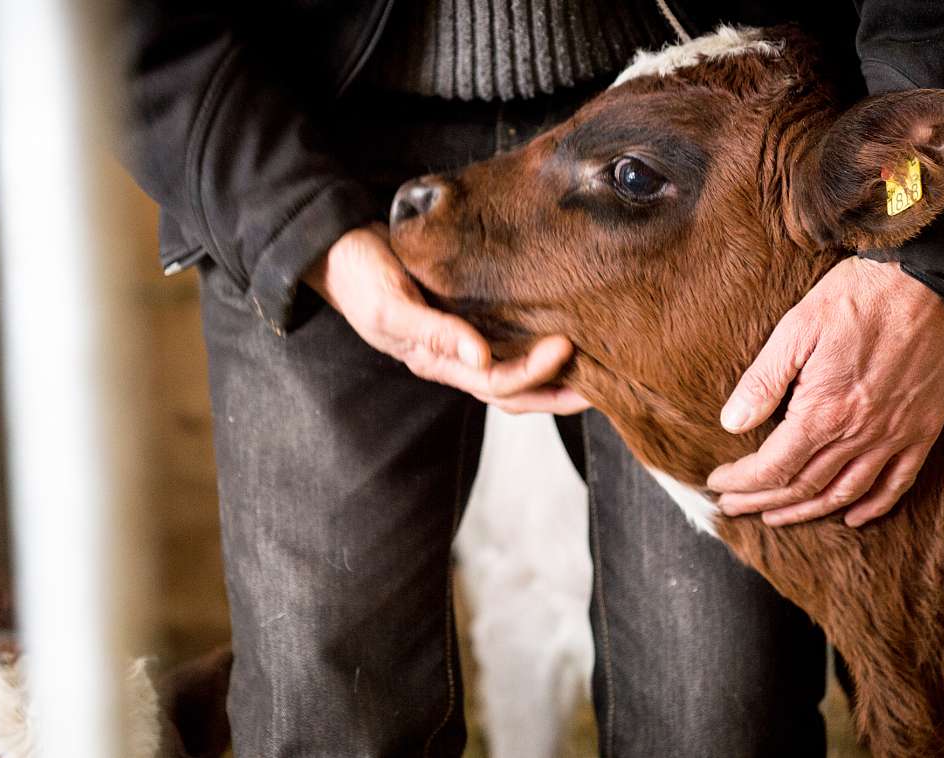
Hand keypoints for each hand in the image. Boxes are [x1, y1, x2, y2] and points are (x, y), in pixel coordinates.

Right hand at [303, 224, 589, 414]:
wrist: (337, 248)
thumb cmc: (359, 276)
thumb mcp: (390, 304)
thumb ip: (433, 332)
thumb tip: (480, 358)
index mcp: (435, 362)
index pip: (496, 382)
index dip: (534, 372)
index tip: (566, 345)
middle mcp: (453, 359)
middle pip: (514, 390)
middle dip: (558, 392)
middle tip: (606, 382)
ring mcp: (459, 341)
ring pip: (514, 371)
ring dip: (553, 376)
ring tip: (596, 370)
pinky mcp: (465, 316)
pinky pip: (507, 342)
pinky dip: (535, 346)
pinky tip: (563, 334)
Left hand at [706, 257, 943, 526]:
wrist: (925, 280)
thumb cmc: (854, 298)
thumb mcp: (794, 331)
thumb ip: (762, 382)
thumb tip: (731, 424)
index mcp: (824, 412)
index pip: (773, 467)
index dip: (742, 481)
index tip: (718, 483)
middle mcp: (860, 433)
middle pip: (803, 485)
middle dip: (762, 500)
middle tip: (734, 506)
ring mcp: (895, 435)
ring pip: (845, 493)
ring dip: (807, 511)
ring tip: (775, 516)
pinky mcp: (923, 430)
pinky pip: (898, 483)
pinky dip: (873, 506)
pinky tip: (851, 516)